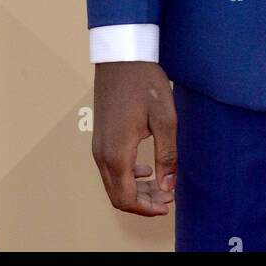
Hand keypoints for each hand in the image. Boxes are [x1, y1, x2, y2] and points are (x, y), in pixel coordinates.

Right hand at [92, 61, 177, 215]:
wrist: (122, 57)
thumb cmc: (145, 83)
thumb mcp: (164, 118)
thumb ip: (167, 155)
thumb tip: (168, 187)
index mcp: (117, 153)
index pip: (126, 198)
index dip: (147, 208)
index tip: (168, 203)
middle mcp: (102, 154)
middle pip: (117, 195)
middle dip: (142, 203)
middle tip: (167, 198)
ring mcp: (98, 146)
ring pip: (113, 183)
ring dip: (135, 190)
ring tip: (160, 186)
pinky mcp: (100, 137)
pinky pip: (110, 169)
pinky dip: (127, 177)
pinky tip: (145, 168)